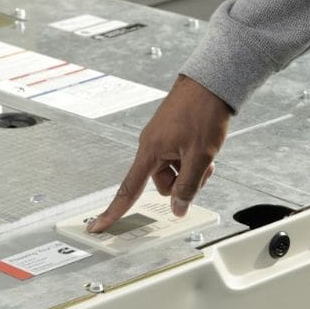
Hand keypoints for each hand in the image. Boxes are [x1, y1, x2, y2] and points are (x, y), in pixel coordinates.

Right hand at [87, 75, 230, 233]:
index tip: (99, 225)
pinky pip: (178, 158)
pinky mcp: (170, 135)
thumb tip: (178, 209)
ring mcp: (161, 140)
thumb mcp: (201, 155)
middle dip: (183, 182)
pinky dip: (191, 159)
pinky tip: (204, 147)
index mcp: (150, 151)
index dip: (113, 211)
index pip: (128, 189)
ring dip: (190, 169)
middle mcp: (151, 146)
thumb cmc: (203, 112)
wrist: (210, 83)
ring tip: (206, 153)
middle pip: (162, 183)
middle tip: (203, 167)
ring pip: (174, 172)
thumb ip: (189, 186)